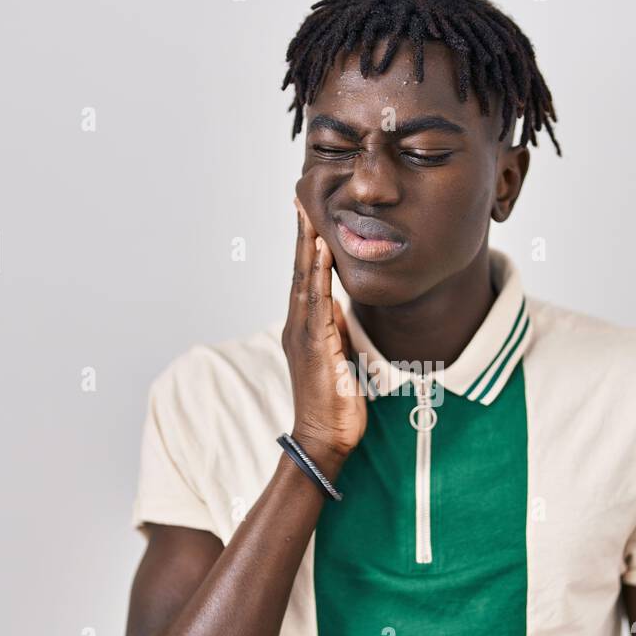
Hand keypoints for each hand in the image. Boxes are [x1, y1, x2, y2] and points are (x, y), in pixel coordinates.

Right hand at [283, 196, 366, 472]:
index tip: (309, 213)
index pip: (305, 276)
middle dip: (301, 233)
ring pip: (304, 280)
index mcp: (305, 326)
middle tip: (301, 197)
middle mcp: (298, 325)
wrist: (323, 438)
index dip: (307, 244)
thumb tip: (337, 306)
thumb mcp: (338, 355)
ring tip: (309, 213)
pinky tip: (322, 251)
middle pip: (298, 270)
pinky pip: (316, 302)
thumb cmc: (333, 402)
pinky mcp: (313, 345)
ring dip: (307, 245)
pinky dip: (317, 274)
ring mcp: (302, 334)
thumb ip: (335, 329)